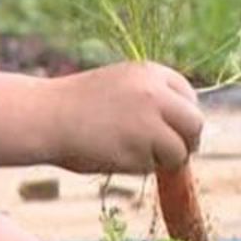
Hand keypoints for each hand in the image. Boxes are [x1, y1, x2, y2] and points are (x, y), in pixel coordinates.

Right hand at [43, 61, 203, 173]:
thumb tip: (184, 126)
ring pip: (179, 150)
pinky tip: (113, 155)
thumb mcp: (120, 86)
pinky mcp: (140, 150)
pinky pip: (153, 166)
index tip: (175, 129)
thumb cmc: (77, 104)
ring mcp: (149, 122)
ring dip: (163, 159)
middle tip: (174, 154)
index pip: (188, 95)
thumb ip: (151, 98)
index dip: (184, 116)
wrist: (45, 116)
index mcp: (150, 72)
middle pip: (195, 123)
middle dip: (188, 141)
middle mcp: (155, 93)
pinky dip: (139, 167)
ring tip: (132, 154)